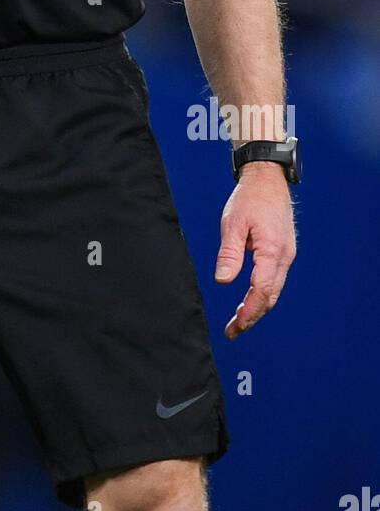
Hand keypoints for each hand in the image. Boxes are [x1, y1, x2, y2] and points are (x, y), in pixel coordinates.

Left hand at [215, 161, 295, 338]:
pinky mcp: (283, 251)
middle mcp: (284, 256)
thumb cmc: (250, 197)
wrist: (268, 178)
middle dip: (253, 316)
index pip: (262, 290)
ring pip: (274, 289)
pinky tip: (249, 299)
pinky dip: (262, 293)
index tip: (236, 326)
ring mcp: (286, 254)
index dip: (250, 311)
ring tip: (239, 321)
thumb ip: (229, 253)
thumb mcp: (233, 223)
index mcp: (272, 250)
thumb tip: (223, 281)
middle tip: (234, 331)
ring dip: (257, 306)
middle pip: (270, 295)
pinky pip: (274, 278)